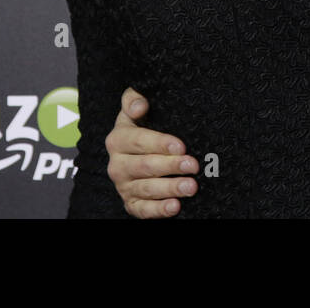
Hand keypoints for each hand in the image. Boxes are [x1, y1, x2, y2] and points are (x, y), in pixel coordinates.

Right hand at [105, 86, 198, 217]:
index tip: (181, 145)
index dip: (160, 143)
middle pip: (145, 166)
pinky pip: (143, 210)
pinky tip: (175, 207)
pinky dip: (158, 210)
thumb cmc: (141, 125)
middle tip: (193, 165)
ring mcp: (123, 186)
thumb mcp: (134, 108)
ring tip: (191, 186)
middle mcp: (117, 164)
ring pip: (147, 189)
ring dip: (170, 189)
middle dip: (170, 166)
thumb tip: (140, 104)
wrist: (132, 151)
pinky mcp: (131, 203)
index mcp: (117, 139)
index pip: (138, 140)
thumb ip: (133, 99)